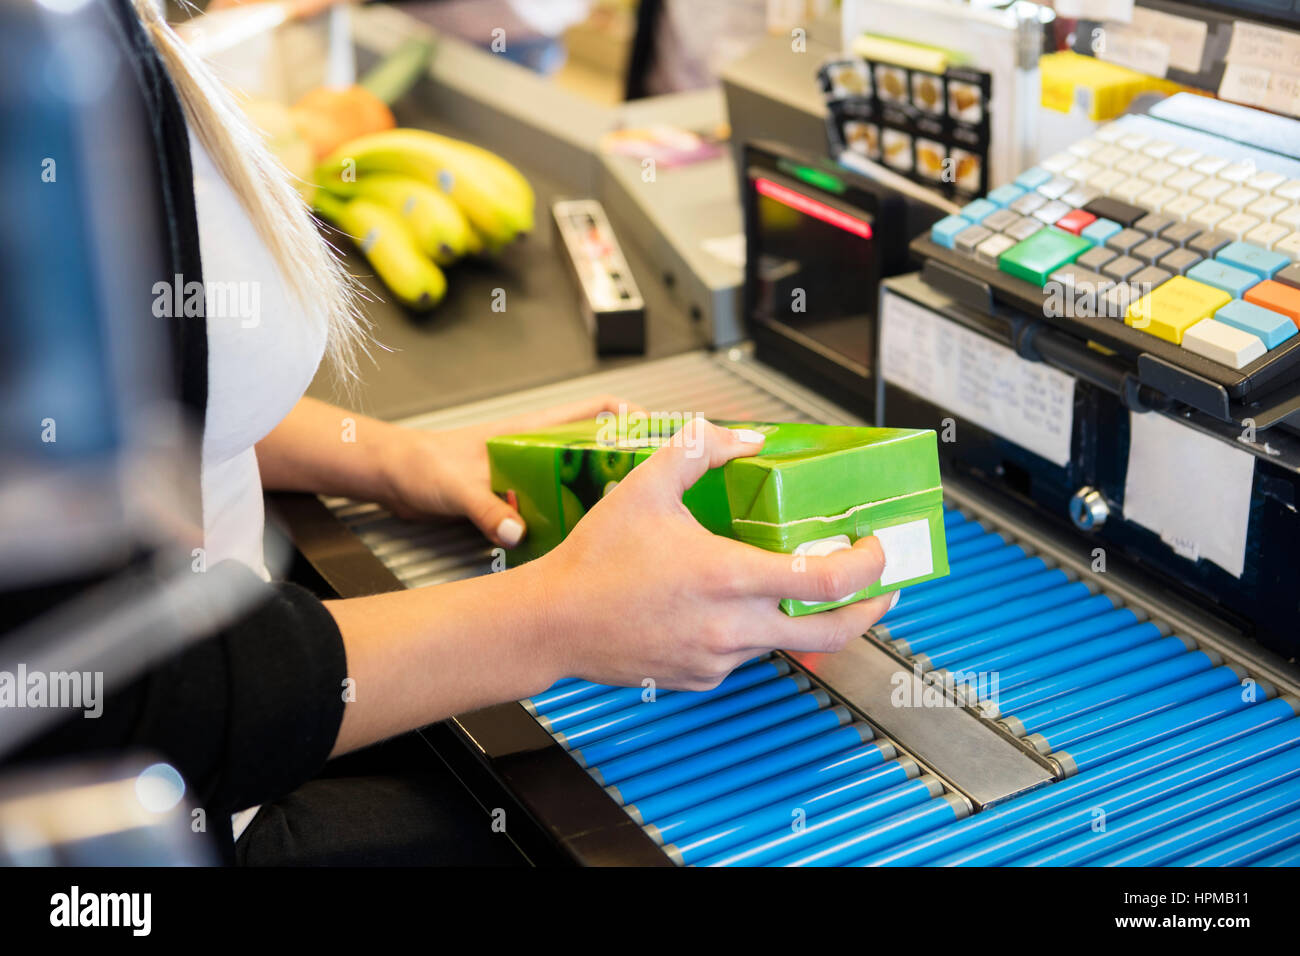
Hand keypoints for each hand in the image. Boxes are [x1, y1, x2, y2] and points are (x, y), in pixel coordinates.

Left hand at [377, 394, 640, 547]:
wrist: (394, 478)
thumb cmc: (421, 465)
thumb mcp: (455, 488)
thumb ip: (485, 510)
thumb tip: (516, 532)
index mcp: (533, 430)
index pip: (597, 410)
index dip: (633, 418)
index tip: (658, 438)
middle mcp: (539, 449)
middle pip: (601, 449)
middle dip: (631, 467)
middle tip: (654, 491)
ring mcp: (532, 474)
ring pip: (585, 481)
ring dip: (606, 498)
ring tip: (629, 522)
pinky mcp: (522, 498)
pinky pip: (562, 506)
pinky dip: (577, 520)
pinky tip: (585, 542)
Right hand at [530, 418, 892, 690]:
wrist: (550, 623)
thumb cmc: (594, 559)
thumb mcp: (645, 484)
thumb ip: (700, 449)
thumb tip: (745, 438)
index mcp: (728, 577)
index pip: (829, 582)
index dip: (870, 566)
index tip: (878, 548)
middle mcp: (731, 627)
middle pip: (833, 630)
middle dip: (871, 607)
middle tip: (884, 585)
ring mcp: (718, 658)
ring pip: (785, 641)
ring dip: (802, 614)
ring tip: (800, 583)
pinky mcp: (700, 677)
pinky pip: (745, 653)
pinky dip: (754, 629)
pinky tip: (730, 604)